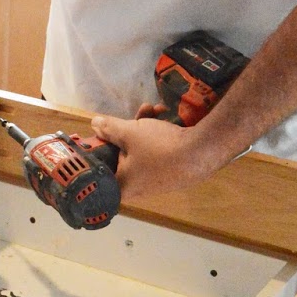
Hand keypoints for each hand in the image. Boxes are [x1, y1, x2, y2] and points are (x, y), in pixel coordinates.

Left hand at [90, 109, 216, 205]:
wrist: (202, 152)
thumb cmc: (159, 148)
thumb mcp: (130, 133)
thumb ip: (110, 129)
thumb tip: (94, 124)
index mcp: (122, 185)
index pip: (103, 169)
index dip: (102, 148)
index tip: (105, 133)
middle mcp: (138, 188)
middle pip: (124, 155)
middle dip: (130, 129)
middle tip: (137, 114)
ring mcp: (157, 181)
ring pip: (142, 149)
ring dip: (146, 126)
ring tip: (154, 108)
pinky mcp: (172, 172)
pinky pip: (158, 152)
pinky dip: (159, 134)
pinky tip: (166, 115)